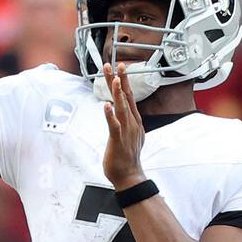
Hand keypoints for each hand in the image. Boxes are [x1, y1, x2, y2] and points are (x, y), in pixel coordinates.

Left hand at [102, 62, 145, 191]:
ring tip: (114, 79)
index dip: (124, 81)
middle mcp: (132, 123)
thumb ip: (127, 123)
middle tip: (117, 64)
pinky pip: (114, 125)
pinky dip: (110, 115)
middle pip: (127, 97)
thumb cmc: (127, 158)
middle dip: (121, 80)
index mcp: (134, 121)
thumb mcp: (130, 136)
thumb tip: (124, 114)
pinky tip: (107, 106)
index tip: (120, 68)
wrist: (130, 176)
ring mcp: (126, 131)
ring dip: (118, 93)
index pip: (129, 97)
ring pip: (122, 108)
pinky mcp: (118, 140)